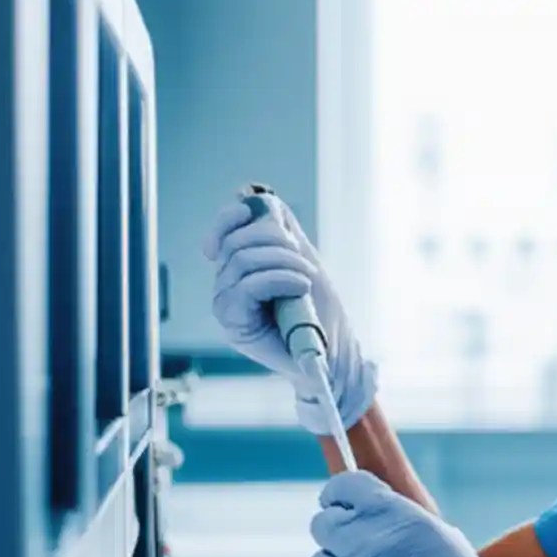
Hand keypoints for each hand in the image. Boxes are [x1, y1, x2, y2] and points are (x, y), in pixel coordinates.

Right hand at [204, 188, 376, 430]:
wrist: (332, 356)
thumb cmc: (321, 314)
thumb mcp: (304, 262)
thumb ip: (284, 233)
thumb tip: (262, 200)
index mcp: (240, 268)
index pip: (223, 231)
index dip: (232, 216)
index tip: (249, 211)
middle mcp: (227, 285)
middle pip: (237, 242)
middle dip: (276, 243)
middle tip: (305, 263)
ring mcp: (227, 305)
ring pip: (243, 260)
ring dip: (283, 262)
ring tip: (306, 279)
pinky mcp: (234, 323)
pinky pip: (248, 286)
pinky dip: (279, 279)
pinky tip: (299, 288)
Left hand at [309, 472, 556, 556]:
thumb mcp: (436, 531)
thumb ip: (398, 514)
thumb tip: (368, 505)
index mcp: (396, 514)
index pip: (345, 486)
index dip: (342, 492)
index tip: (344, 500)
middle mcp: (370, 539)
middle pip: (324, 520)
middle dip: (334, 523)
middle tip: (347, 530)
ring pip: (320, 553)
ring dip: (334, 554)